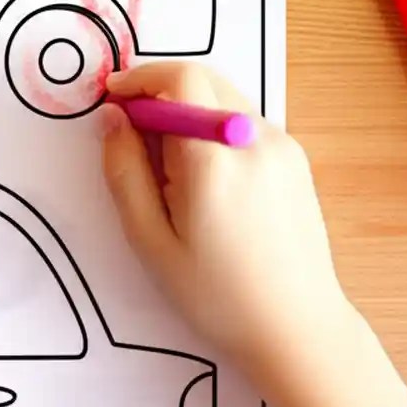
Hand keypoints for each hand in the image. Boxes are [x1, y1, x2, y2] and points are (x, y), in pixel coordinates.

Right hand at [98, 63, 349, 371]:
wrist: (295, 328)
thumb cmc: (216, 296)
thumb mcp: (149, 239)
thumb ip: (123, 171)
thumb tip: (111, 118)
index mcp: (215, 160)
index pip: (179, 79)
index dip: (138, 79)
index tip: (112, 100)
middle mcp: (255, 140)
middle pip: (203, 78)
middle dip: (159, 90)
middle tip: (130, 130)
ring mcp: (282, 146)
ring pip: (223, 98)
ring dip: (186, 109)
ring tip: (166, 166)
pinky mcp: (295, 158)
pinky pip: (244, 121)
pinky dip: (213, 127)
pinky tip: (202, 177)